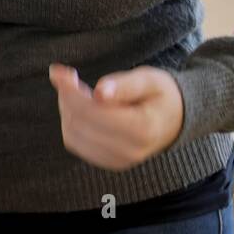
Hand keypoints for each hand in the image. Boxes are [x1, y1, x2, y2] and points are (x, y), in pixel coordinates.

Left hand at [49, 63, 184, 170]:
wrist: (175, 120)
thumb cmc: (161, 95)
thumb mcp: (149, 80)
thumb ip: (124, 85)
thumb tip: (100, 92)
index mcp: (142, 129)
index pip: (92, 111)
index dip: (70, 91)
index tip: (57, 71)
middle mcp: (129, 151)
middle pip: (79, 123)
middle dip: (67, 97)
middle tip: (69, 77)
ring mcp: (117, 160)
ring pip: (72, 134)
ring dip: (67, 110)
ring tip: (81, 92)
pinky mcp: (107, 162)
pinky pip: (75, 143)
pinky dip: (72, 123)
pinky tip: (83, 108)